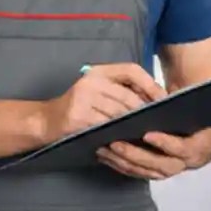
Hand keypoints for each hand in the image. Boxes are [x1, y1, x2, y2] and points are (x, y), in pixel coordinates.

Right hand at [39, 63, 165, 141]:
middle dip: (144, 111)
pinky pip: (106, 127)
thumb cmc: (78, 107)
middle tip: (156, 122)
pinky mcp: (77, 117)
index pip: (131, 70)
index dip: (150, 83)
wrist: (47, 121)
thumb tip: (154, 100)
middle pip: (128, 95)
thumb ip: (120, 90)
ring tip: (144, 132)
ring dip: (133, 125)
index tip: (163, 98)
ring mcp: (83, 99)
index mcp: (98, 72)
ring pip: (119, 113)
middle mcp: (90, 81)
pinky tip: (125, 140)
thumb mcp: (97, 91)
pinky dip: (118, 134)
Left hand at [97, 113, 210, 179]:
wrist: (207, 124)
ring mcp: (169, 166)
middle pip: (159, 165)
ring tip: (104, 146)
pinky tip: (105, 152)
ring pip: (145, 170)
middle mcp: (184, 163)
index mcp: (201, 149)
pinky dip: (121, 164)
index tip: (148, 133)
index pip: (183, 150)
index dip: (166, 144)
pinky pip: (137, 170)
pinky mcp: (155, 166)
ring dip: (124, 161)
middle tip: (115, 142)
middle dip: (136, 156)